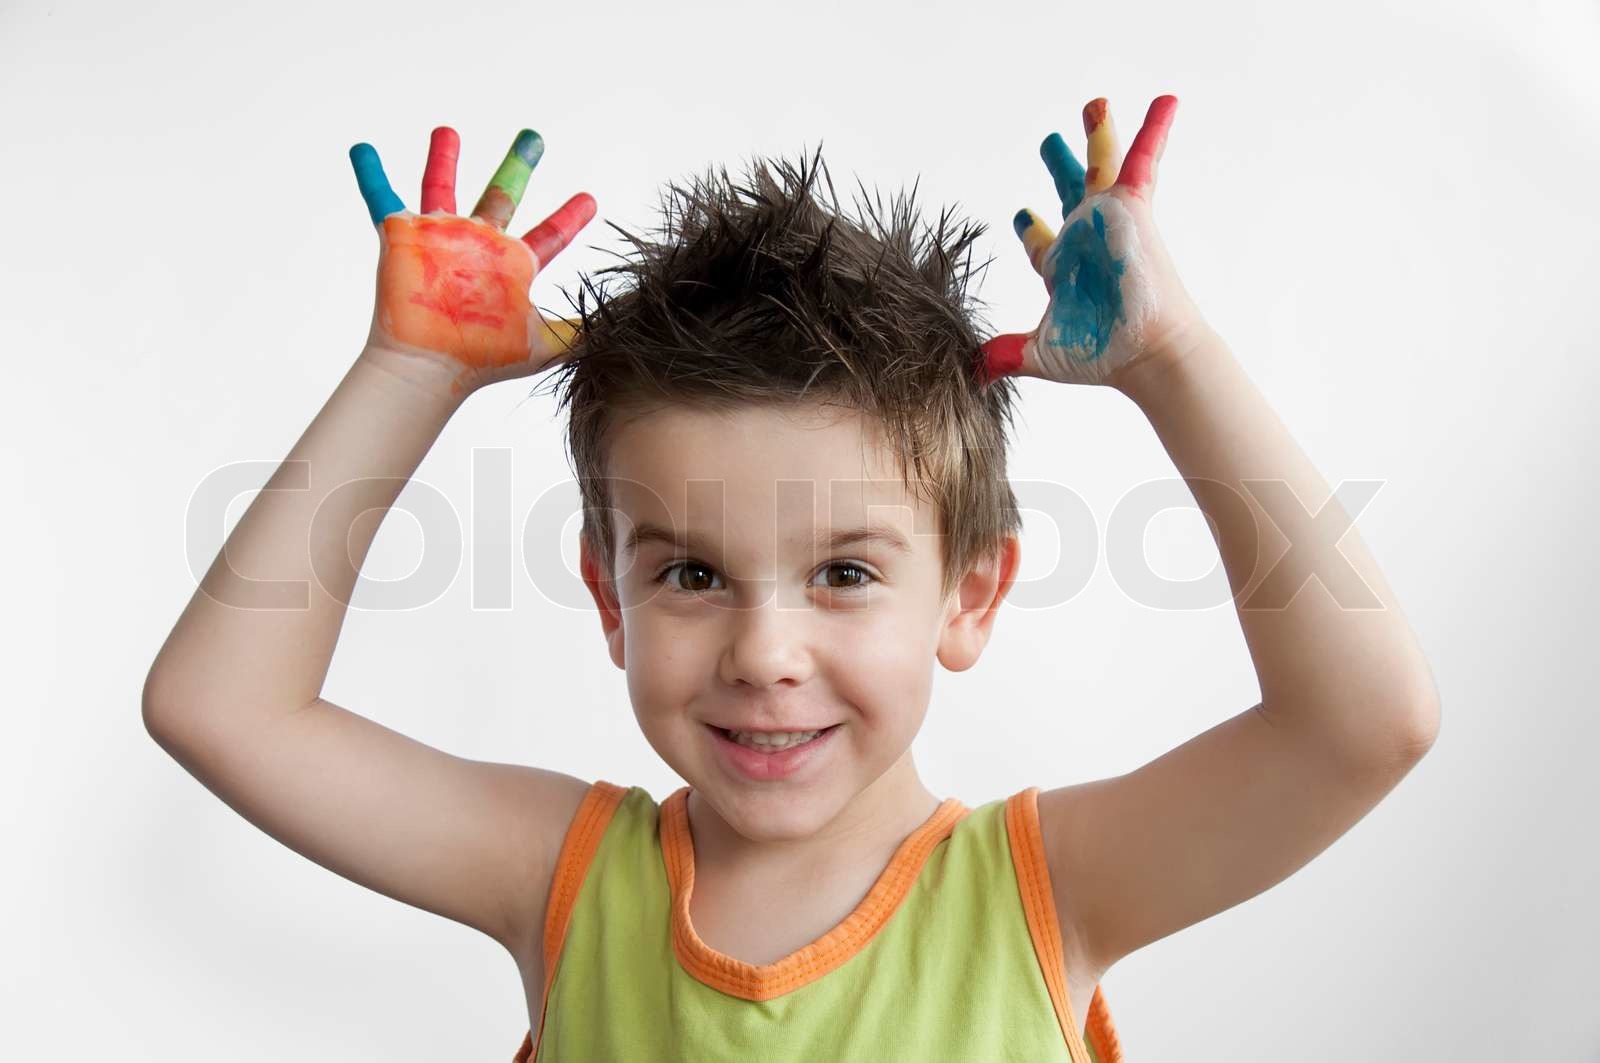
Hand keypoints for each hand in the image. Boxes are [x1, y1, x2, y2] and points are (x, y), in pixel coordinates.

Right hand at [348, 126, 595, 398]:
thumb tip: (635, 324)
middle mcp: (479, 246)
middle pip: (502, 195)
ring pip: (442, 187)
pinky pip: (381, 197)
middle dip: (517, 165)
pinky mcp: (403, 236)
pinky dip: (371, 174)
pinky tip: (362, 149)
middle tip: (533, 137)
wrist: (432, 365)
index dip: (570, 217)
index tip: (590, 199)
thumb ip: (589, 328)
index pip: (551, 236)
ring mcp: (440, 238)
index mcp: (513, 266)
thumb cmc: (486, 360)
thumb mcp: (550, 343)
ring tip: (447, 130)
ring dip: (445, 158)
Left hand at [980, 96, 1208, 391]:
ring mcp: (1110, 221)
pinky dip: (1154, 129)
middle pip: (1070, 193)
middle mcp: (1086, 240)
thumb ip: (1002, 357)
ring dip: (1098, 136)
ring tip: (1094, 104)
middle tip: (1050, 143)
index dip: (1031, 229)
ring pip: (1101, 166)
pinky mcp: (1134, 209)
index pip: (1042, 242)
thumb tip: (971, 376)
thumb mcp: (1037, 354)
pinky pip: (1144, 158)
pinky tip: (1166, 99)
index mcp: (1063, 269)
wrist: (1142, 352)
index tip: (1022, 215)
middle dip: (1060, 168)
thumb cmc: (1098, 354)